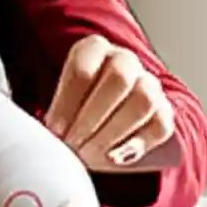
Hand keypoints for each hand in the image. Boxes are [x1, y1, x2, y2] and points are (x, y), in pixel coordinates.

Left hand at [44, 35, 175, 170]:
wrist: (108, 110)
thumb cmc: (76, 104)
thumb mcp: (60, 98)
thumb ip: (55, 112)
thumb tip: (42, 138)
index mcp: (93, 49)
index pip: (83, 68)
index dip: (68, 103)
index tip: (55, 130)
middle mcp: (125, 60)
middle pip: (118, 79)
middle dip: (91, 118)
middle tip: (73, 144)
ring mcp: (149, 83)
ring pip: (142, 101)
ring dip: (112, 132)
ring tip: (89, 154)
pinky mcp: (165, 111)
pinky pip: (159, 126)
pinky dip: (136, 145)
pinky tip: (114, 157)